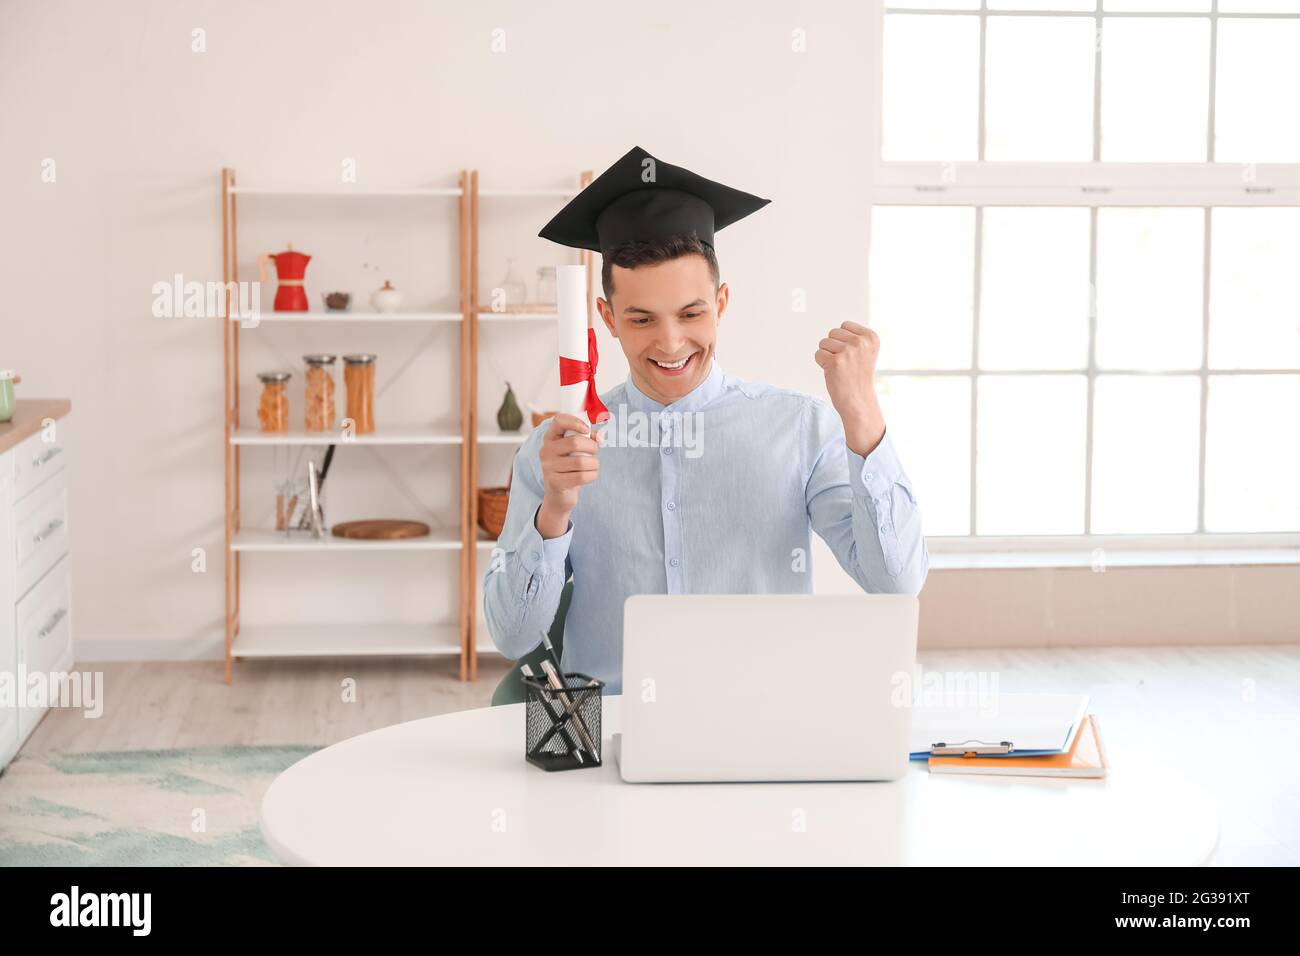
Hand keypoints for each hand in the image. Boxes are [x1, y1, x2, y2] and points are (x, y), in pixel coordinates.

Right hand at [536, 413, 601, 536]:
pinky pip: (582, 476)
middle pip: (575, 442)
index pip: (559, 421)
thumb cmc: (571, 467)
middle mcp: (546, 450)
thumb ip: (589, 439)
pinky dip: (592, 475)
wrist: (560, 495)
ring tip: (593, 466)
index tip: (587, 429)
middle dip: (592, 447)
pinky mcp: (555, 482)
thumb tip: (600, 436)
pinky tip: (590, 475)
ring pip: (581, 461)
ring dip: (594, 463)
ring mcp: (548, 467)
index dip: (575, 422)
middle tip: (595, 452)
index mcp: (550, 438)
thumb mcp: (577, 450)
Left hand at [815, 321, 886, 456]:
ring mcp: (848, 351)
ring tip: (840, 368)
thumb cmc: (858, 376)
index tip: (852, 356)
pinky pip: (818, 354)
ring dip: (827, 355)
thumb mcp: (865, 351)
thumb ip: (854, 337)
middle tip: (845, 363)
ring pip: (824, 342)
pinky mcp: (835, 362)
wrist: (858, 401)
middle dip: (834, 347)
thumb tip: (836, 330)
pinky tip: (833, 373)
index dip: (843, 340)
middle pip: (833, 332)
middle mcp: (861, 342)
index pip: (844, 325)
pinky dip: (822, 363)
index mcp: (871, 337)